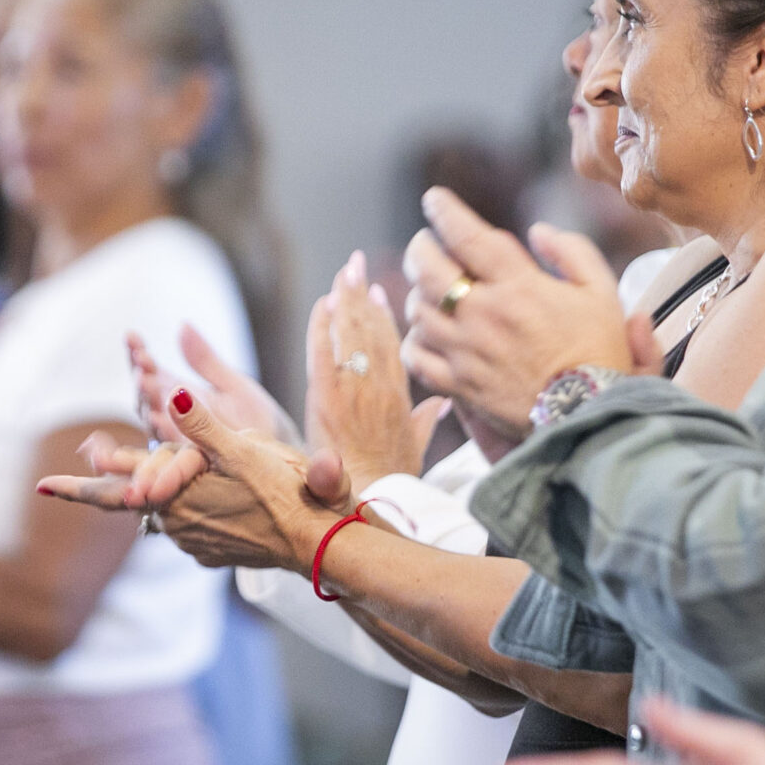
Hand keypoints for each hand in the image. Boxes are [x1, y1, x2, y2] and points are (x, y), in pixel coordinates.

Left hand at [40, 389, 350, 573]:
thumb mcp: (243, 448)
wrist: (316, 542)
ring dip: (157, 491)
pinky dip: (186, 507)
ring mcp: (194, 543)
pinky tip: (206, 497)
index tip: (39, 487)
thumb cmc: (283, 490)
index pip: (112, 494)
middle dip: (116, 476)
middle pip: (134, 499)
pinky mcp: (212, 552)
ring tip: (154, 476)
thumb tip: (173, 397)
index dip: (74, 489)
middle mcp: (176, 525)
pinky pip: (188, 525)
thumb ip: (204, 424)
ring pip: (162, 510)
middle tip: (86, 456)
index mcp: (173, 498)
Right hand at [128, 326, 298, 447]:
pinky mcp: (191, 459)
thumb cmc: (256, 419)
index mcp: (179, 394)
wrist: (281, 454)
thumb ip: (205, 360)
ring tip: (144, 380)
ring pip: (153, 417)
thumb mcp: (231, 384)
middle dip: (142, 375)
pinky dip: (162, 430)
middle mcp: (172, 416)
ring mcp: (179, 438)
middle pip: (146, 393)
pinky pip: (172, 446)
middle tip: (141, 359)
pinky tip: (158, 417)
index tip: (131, 334)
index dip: (137, 353)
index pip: (150, 370)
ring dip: (147, 399)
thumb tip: (183, 325)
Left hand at [307, 251, 449, 489]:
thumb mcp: (416, 449)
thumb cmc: (391, 482)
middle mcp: (380, 385)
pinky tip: (321, 304)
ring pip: (350, 333)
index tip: (378, 291)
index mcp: (401, 395)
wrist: (369, 500)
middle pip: (371, 330)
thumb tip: (443, 403)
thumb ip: (427, 422)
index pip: (393, 346)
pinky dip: (321, 326)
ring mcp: (353, 389)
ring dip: (344, 299)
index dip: (384, 317)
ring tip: (342, 272)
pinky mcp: (326, 396)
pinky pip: (322, 351)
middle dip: (361, 294)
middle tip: (355, 264)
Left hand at [401, 187, 650, 439]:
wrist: (591, 414)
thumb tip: (538, 231)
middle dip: (420, 247)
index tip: (434, 199)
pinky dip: (414, 340)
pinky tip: (426, 333)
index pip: (467, 236)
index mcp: (518, 286)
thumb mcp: (601, 289)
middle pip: (426, 267)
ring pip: (417, 310)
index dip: (444, 211)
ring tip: (430, 287)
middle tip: (427, 243)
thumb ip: (571, 251)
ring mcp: (466, 351)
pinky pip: (416, 358)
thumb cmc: (600, 351)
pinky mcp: (459, 385)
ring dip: (418, 291)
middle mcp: (484, 315)